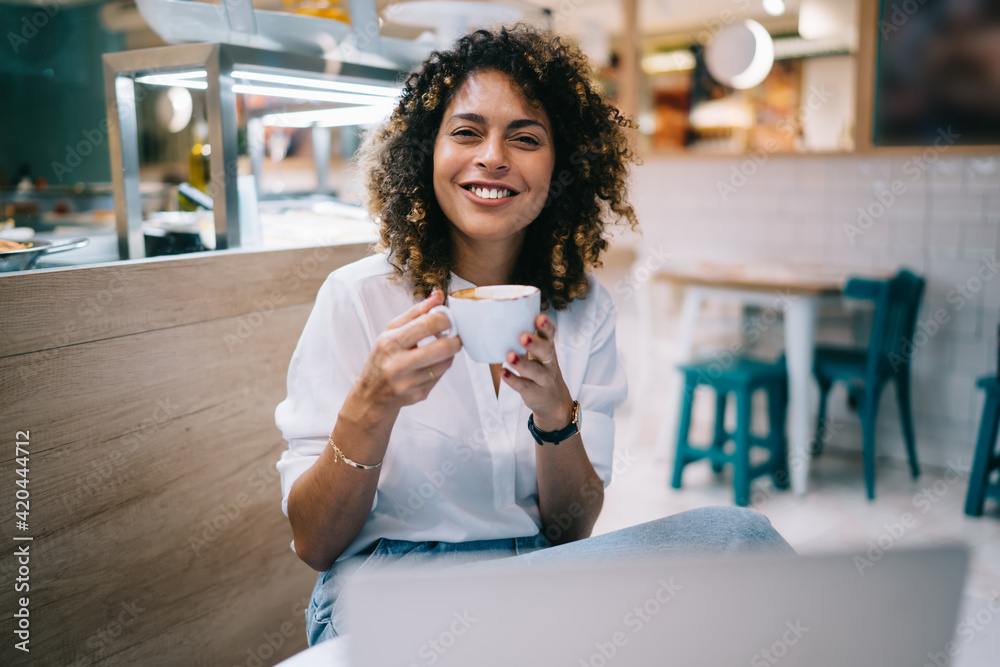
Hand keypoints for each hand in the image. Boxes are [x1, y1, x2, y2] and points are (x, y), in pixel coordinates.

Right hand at [353, 290, 460, 412]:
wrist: (371, 394)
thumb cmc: (383, 357)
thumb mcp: (392, 331)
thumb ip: (416, 312)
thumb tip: (438, 295)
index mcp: (391, 342)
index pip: (427, 325)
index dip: (445, 319)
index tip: (448, 319)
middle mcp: (398, 364)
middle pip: (443, 347)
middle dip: (455, 339)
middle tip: (455, 335)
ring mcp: (409, 382)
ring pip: (446, 363)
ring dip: (449, 354)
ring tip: (440, 349)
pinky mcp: (418, 395)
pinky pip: (441, 376)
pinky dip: (440, 368)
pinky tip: (430, 365)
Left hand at [500, 314, 573, 430]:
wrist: (554, 401)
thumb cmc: (541, 369)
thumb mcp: (540, 354)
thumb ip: (530, 339)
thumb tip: (504, 318)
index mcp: (548, 349)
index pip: (550, 335)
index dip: (546, 327)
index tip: (539, 318)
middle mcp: (548, 363)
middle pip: (545, 351)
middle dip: (535, 344)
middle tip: (523, 337)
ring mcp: (543, 379)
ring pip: (535, 371)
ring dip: (522, 363)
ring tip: (510, 356)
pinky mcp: (534, 392)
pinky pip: (524, 386)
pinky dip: (513, 379)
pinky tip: (503, 373)